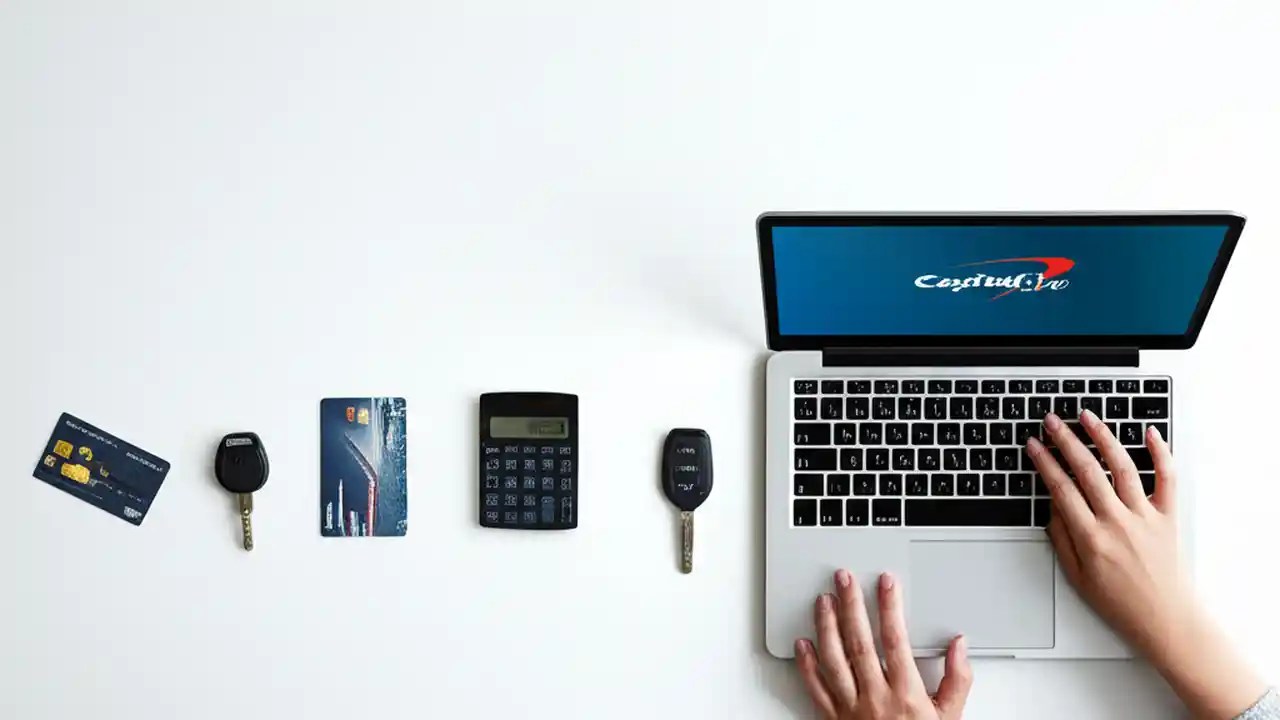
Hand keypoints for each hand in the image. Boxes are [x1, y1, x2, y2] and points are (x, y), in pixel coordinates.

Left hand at [795, 570, 971, 719]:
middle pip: (860, 642)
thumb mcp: (950, 719)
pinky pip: (816, 690)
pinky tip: (802, 644)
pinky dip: (806, 666)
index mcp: (906, 695)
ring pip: (833, 660)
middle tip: (844, 579)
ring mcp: (850, 710)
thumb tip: (959, 647)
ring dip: (826, 627)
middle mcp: (875, 699)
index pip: (896, 640)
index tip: (886, 582)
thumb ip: (957, 681)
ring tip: (823, 601)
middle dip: (852, 605)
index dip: (890, 607)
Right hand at [1028, 410, 1186, 657]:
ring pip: (1122, 467)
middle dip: (1065, 441)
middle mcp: (1118, 522)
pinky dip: (1160, 453)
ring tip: (1088, 417)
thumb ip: (1061, 539)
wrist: (1165, 619)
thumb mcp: (1076, 577)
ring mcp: (1145, 517)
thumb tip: (1052, 506)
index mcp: (1091, 538)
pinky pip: (1167, 478)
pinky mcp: (1168, 517)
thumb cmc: (1121, 603)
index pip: (1061, 488)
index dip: (1044, 462)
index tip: (1034, 446)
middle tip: (1052, 422)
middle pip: (1087, 470)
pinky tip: (1149, 433)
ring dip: (1103, 437)